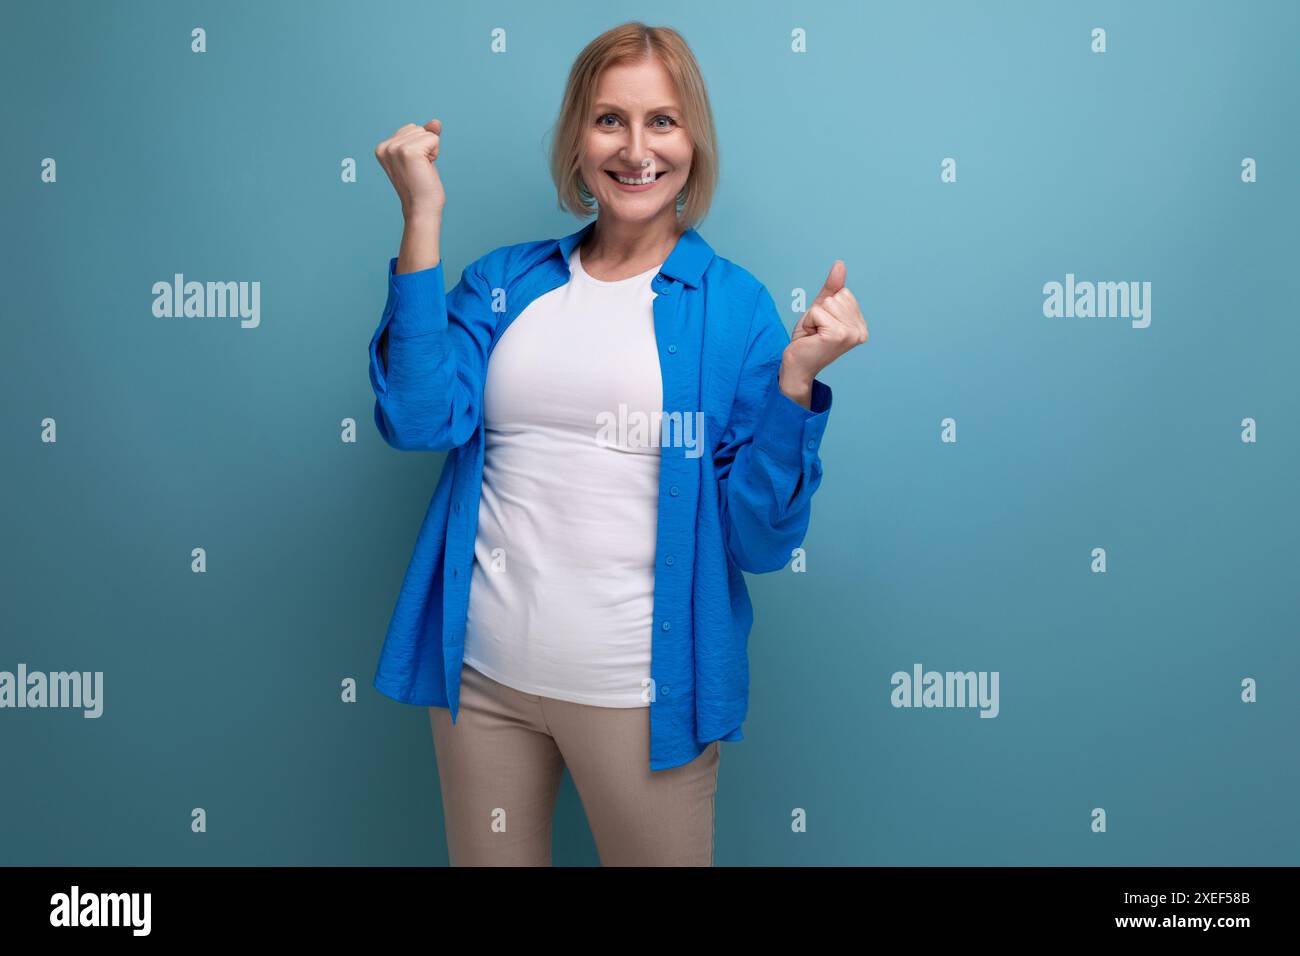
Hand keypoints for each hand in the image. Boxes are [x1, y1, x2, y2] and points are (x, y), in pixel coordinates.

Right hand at [375, 119, 446, 220]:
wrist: (421, 208)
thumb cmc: (421, 185)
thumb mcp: (421, 155)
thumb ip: (425, 136)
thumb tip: (436, 122)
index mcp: (382, 147)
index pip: (410, 128)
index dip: (419, 146)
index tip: (414, 166)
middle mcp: (386, 146)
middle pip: (417, 128)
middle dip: (425, 147)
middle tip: (419, 169)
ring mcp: (396, 148)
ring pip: (426, 132)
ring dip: (430, 151)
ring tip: (421, 169)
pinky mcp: (409, 152)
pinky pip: (433, 138)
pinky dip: (435, 153)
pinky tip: (426, 168)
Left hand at [779, 260, 867, 403]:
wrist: (796, 366)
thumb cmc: (808, 340)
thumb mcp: (821, 310)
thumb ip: (832, 288)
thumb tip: (840, 264)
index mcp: (861, 326)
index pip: (843, 294)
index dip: (825, 307)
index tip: (822, 327)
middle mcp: (860, 331)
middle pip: (836, 297)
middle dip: (819, 311)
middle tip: (816, 332)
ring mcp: (851, 334)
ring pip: (827, 303)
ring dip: (812, 317)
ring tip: (813, 335)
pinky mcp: (837, 335)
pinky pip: (817, 311)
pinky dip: (808, 322)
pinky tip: (811, 337)